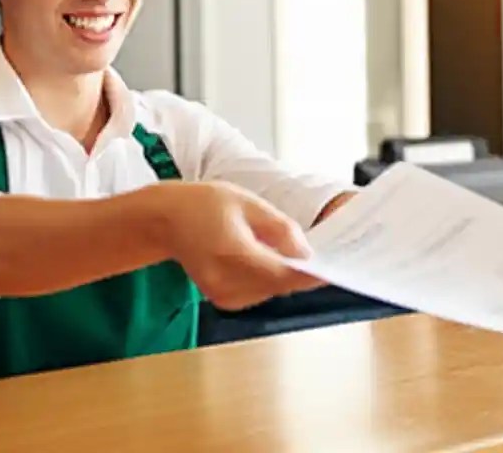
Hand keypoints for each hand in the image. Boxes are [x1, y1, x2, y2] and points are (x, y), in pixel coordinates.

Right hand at [151, 180, 324, 309]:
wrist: (166, 220)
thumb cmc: (205, 204)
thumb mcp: (248, 203)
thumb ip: (280, 229)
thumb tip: (307, 253)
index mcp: (231, 254)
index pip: (281, 274)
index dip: (311, 274)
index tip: (335, 267)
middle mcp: (225, 282)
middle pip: (279, 285)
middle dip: (304, 273)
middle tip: (331, 258)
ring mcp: (223, 295)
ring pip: (272, 291)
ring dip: (289, 276)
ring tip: (306, 256)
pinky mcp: (224, 300)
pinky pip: (260, 292)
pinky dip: (273, 280)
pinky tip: (281, 262)